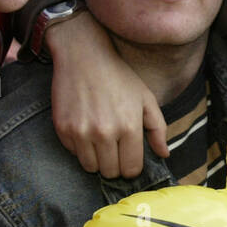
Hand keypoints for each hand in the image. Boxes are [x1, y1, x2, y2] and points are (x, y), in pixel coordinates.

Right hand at [46, 13, 168, 177]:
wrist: (83, 55)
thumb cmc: (119, 76)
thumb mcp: (146, 98)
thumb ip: (158, 129)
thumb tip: (164, 154)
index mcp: (129, 127)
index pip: (131, 169)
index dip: (131, 166)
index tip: (129, 156)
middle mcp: (104, 133)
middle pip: (110, 172)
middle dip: (115, 164)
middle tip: (114, 147)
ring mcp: (81, 132)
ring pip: (90, 167)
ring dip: (97, 159)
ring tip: (100, 139)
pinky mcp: (62, 128)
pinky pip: (73, 153)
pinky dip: (80, 147)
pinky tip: (85, 128)